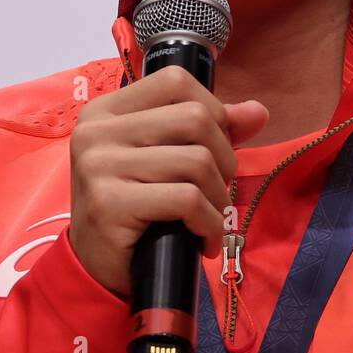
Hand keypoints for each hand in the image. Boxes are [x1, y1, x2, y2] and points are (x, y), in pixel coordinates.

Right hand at [67, 64, 269, 296]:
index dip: (212, 110)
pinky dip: (209, 224)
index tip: (214, 146)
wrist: (95, 270)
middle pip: (194, 119)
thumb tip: (257, 111)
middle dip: (223, 159)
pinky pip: (186, 200)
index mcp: (107, 111)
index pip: (175, 82)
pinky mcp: (109, 203)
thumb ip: (210, 130)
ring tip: (211, 219)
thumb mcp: (165, 160)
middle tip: (217, 190)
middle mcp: (96, 131)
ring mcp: (99, 166)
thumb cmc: (135, 209)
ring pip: (196, 162)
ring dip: (218, 198)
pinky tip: (204, 240)